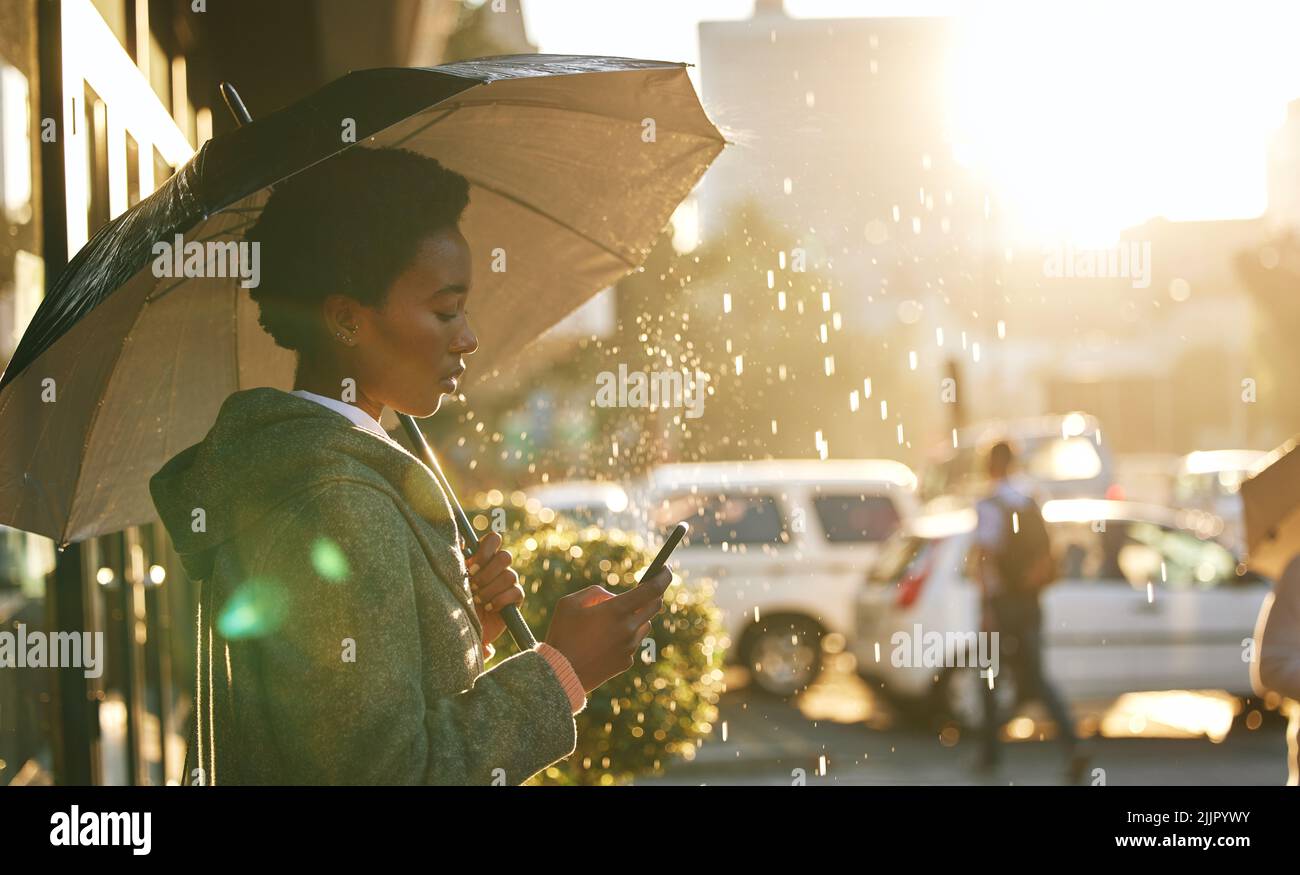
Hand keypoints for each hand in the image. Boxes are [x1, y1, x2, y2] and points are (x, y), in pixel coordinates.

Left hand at [465, 531, 523, 646]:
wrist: (462, 628)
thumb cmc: (455, 600)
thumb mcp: (452, 578)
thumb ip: (457, 557)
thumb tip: (462, 540)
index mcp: (484, 557)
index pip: (494, 539)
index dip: (485, 551)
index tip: (472, 568)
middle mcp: (498, 567)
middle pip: (505, 557)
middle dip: (487, 574)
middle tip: (473, 586)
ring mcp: (508, 582)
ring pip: (510, 576)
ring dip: (490, 590)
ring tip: (477, 600)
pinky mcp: (515, 598)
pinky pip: (516, 592)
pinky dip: (500, 600)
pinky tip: (488, 608)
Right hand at [543, 566, 672, 692]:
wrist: (560, 675)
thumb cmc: (562, 635)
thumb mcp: (569, 603)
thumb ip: (595, 592)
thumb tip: (613, 597)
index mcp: (616, 610)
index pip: (652, 589)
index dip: (663, 576)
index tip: (666, 568)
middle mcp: (628, 628)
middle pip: (655, 606)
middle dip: (653, 594)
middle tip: (646, 589)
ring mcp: (629, 647)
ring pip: (645, 625)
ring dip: (637, 616)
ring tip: (616, 618)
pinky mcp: (626, 662)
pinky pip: (633, 643)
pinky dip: (626, 636)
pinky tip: (606, 640)